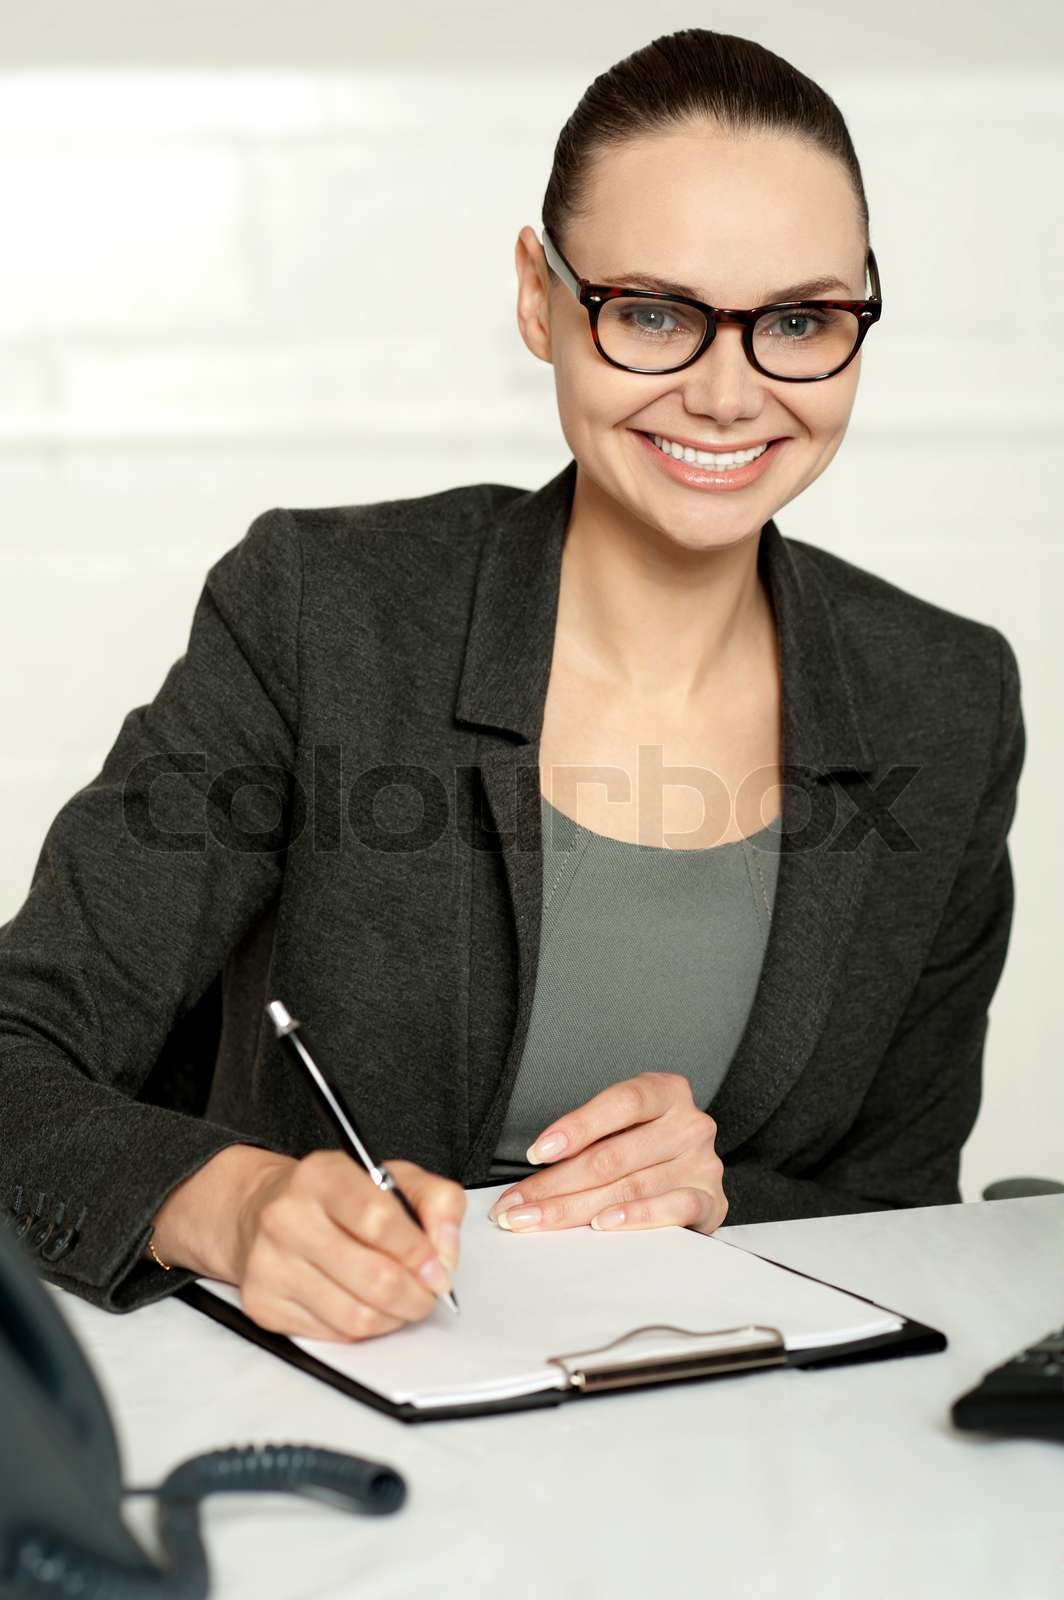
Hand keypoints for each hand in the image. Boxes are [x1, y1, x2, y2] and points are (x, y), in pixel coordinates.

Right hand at [232, 1151, 464, 1341]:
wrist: (262, 1209)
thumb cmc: (335, 1196)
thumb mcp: (393, 1177)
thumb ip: (437, 1202)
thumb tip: (446, 1254)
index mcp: (322, 1176)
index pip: (379, 1219)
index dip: (419, 1251)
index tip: (437, 1267)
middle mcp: (288, 1217)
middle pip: (374, 1277)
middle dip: (416, 1294)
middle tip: (428, 1292)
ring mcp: (271, 1263)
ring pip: (356, 1316)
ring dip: (394, 1317)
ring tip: (402, 1301)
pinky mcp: (264, 1303)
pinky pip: (333, 1334)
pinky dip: (363, 1328)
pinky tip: (366, 1306)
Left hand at [488, 1072, 726, 1235]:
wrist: (695, 1172)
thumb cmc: (645, 1143)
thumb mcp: (623, 1124)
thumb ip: (592, 1137)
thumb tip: (536, 1164)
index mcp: (667, 1092)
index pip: (621, 1103)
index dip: (577, 1126)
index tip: (536, 1152)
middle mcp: (690, 1124)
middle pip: (614, 1154)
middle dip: (555, 1183)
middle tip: (515, 1206)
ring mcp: (703, 1164)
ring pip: (630, 1187)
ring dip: (575, 1208)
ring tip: (537, 1221)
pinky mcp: (712, 1201)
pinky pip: (674, 1208)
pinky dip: (636, 1217)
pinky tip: (603, 1224)